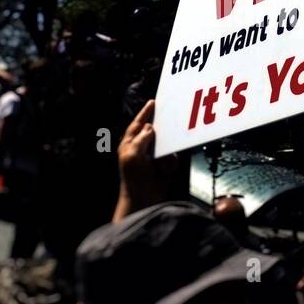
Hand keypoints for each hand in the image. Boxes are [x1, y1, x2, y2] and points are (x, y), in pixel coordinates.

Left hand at [115, 99, 175, 219]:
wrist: (143, 200)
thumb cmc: (133, 179)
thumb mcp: (133, 156)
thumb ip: (141, 140)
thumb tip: (150, 128)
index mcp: (131, 144)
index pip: (138, 124)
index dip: (145, 113)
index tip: (153, 102)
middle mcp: (143, 148)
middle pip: (154, 131)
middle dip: (161, 126)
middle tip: (169, 116)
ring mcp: (154, 157)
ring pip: (166, 143)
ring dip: (168, 146)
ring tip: (168, 147)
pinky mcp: (165, 166)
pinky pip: (172, 158)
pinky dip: (170, 162)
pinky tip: (165, 168)